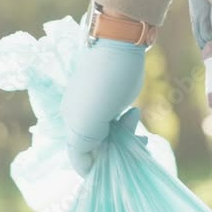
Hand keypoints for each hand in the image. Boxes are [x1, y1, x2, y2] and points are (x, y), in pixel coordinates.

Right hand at [62, 36, 146, 176]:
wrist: (119, 42)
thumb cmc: (108, 81)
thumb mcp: (90, 120)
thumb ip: (82, 146)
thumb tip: (84, 167)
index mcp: (73, 126)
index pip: (80, 161)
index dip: (97, 169)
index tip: (119, 169)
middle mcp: (79, 120)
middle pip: (97, 150)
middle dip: (118, 152)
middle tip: (138, 144)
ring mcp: (94, 109)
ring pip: (109, 137)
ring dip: (125, 138)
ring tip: (137, 125)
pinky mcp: (109, 100)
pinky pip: (116, 124)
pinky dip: (126, 125)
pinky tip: (134, 113)